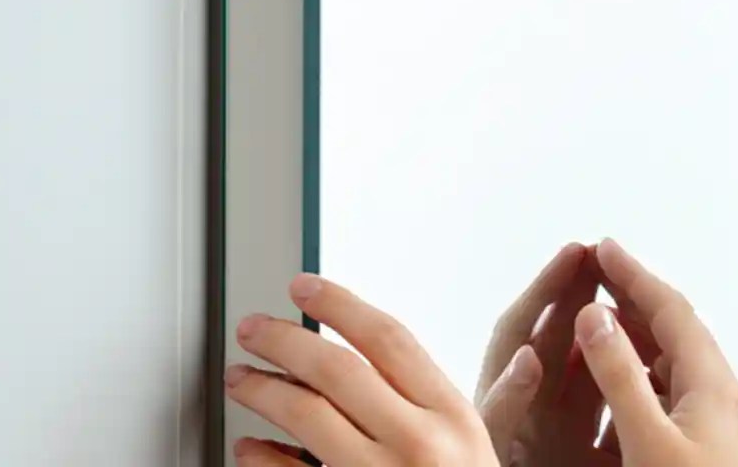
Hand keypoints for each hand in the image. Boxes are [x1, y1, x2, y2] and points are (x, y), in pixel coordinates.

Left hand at [226, 274, 500, 466]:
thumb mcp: (484, 453)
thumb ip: (473, 402)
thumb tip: (495, 353)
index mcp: (455, 419)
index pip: (389, 339)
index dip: (340, 305)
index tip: (304, 288)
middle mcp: (419, 446)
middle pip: (337, 370)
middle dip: (284, 341)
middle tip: (254, 329)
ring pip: (306, 415)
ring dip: (262, 390)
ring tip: (241, 379)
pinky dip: (261, 460)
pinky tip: (248, 448)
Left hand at [476, 244, 662, 465]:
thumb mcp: (489, 443)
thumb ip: (505, 404)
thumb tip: (528, 359)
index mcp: (500, 400)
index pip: (523, 329)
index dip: (547, 288)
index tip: (574, 250)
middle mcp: (530, 410)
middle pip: (558, 337)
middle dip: (580, 293)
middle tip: (608, 253)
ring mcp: (559, 431)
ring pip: (587, 369)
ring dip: (607, 331)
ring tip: (633, 294)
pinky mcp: (585, 454)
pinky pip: (608, 408)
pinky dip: (625, 380)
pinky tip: (650, 360)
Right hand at [577, 238, 737, 466]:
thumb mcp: (647, 441)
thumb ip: (620, 375)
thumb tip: (596, 317)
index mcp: (711, 386)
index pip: (670, 309)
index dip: (633, 275)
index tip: (602, 248)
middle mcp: (712, 395)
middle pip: (670, 325)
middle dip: (630, 292)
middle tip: (594, 265)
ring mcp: (704, 419)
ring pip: (664, 355)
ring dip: (629, 328)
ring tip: (595, 308)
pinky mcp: (691, 441)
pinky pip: (658, 384)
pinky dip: (629, 364)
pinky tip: (606, 370)